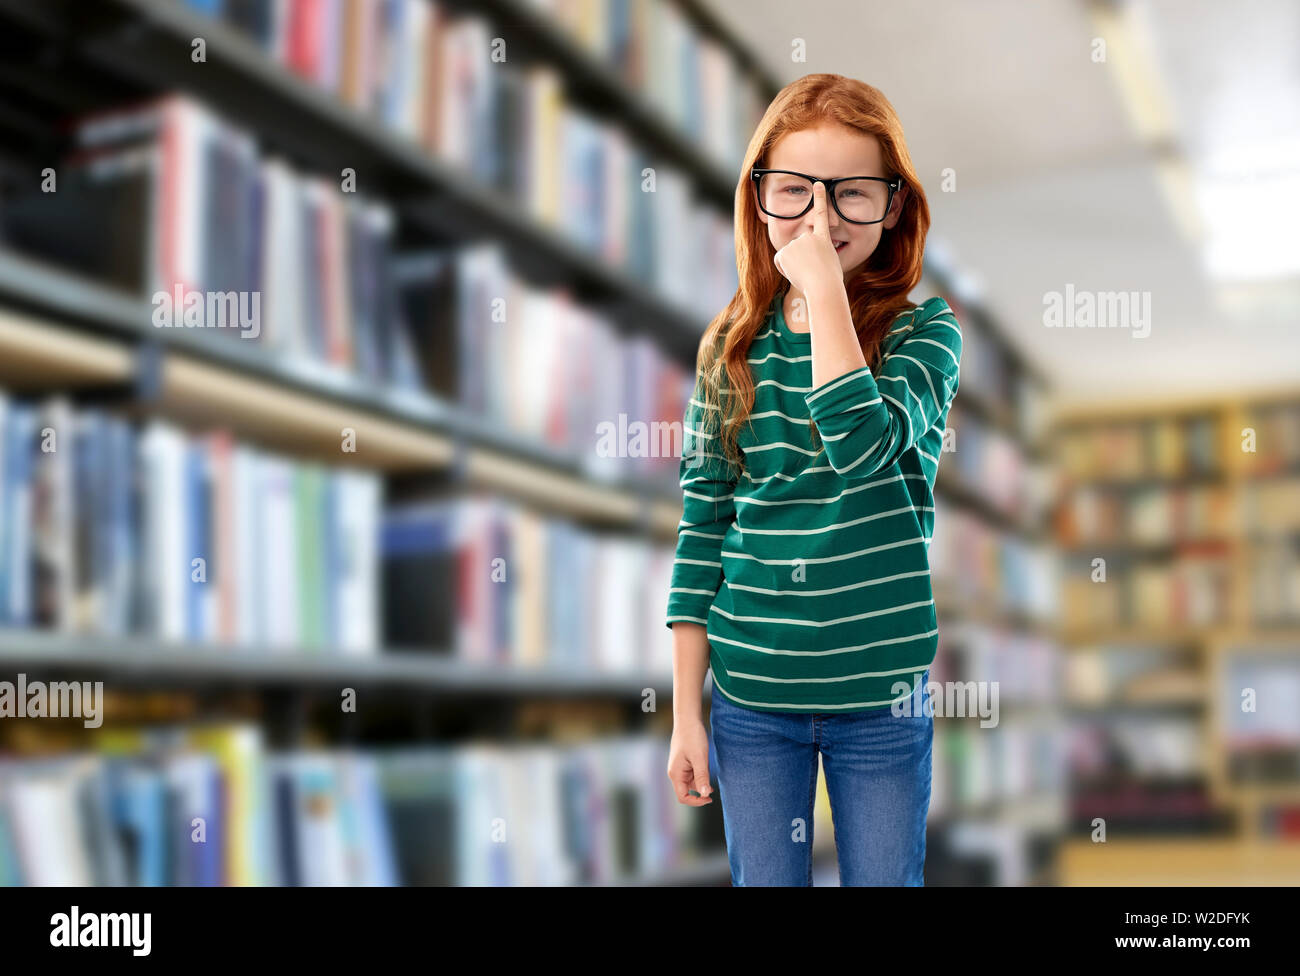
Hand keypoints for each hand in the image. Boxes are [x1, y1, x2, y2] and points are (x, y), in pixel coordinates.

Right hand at [667, 719, 713, 805]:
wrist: (688, 719)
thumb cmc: (692, 737)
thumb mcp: (699, 758)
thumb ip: (702, 777)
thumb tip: (705, 795)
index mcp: (675, 774)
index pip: (682, 797)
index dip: (696, 801)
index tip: (709, 798)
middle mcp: (675, 773)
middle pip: (687, 792)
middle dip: (700, 792)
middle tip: (714, 789)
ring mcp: (680, 768)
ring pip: (691, 783)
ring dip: (701, 783)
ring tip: (711, 774)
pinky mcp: (685, 763)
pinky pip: (692, 775)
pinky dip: (701, 776)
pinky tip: (708, 771)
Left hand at [772, 180, 842, 296]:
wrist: (824, 286)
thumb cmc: (830, 282)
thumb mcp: (829, 265)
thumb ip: (819, 256)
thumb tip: (811, 261)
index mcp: (823, 239)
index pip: (821, 215)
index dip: (819, 199)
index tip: (818, 183)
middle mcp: (810, 237)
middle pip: (798, 247)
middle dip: (800, 259)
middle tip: (811, 270)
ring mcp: (797, 242)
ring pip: (789, 256)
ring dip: (793, 266)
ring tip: (806, 272)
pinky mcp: (786, 250)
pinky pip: (781, 262)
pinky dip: (785, 269)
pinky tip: (796, 272)